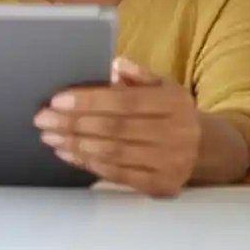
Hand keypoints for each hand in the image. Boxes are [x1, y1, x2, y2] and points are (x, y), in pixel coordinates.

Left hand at [34, 57, 199, 197]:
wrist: (207, 149)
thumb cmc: (172, 113)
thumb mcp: (164, 86)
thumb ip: (138, 75)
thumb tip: (113, 64)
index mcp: (174, 103)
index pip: (124, 101)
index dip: (88, 101)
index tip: (57, 100)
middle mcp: (176, 134)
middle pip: (114, 128)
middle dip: (73, 123)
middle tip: (43, 119)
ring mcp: (170, 163)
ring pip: (113, 153)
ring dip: (75, 145)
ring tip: (50, 137)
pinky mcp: (161, 185)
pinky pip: (118, 175)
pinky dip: (89, 164)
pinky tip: (69, 154)